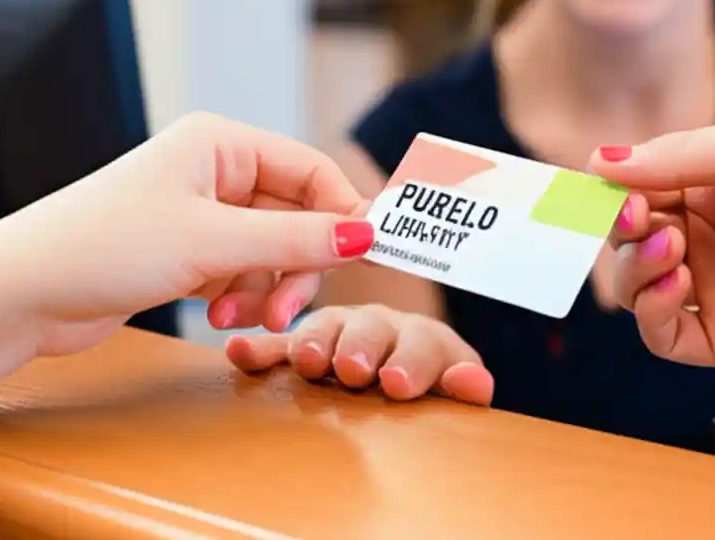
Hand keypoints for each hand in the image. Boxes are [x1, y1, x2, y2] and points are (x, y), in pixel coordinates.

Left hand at [0, 112, 373, 356]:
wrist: (21, 293)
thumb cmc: (101, 246)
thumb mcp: (211, 243)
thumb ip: (295, 241)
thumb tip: (366, 233)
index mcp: (222, 144)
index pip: (312, 171)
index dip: (344, 212)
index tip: (369, 255)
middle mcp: (214, 171)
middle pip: (296, 216)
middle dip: (297, 265)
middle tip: (288, 307)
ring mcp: (200, 213)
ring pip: (271, 251)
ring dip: (265, 288)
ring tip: (237, 316)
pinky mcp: (185, 250)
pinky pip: (242, 272)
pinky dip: (240, 296)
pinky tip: (215, 315)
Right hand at [225, 305, 494, 405]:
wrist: (401, 379)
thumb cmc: (430, 386)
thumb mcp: (451, 385)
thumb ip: (464, 385)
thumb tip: (475, 383)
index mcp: (422, 338)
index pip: (422, 343)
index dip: (412, 361)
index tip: (398, 382)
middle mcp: (379, 328)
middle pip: (370, 331)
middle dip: (361, 349)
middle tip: (354, 371)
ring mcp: (338, 334)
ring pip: (324, 330)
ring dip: (314, 343)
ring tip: (307, 361)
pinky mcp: (300, 347)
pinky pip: (276, 345)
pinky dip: (259, 349)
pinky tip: (240, 351)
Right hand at [592, 119, 714, 366]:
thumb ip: (671, 158)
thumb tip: (597, 162)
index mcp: (706, 187)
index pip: (632, 193)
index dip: (609, 194)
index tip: (598, 190)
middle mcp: (705, 238)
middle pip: (624, 244)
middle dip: (619, 231)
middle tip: (638, 217)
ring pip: (636, 291)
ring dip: (634, 269)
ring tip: (668, 247)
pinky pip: (667, 337)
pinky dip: (654, 314)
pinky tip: (677, 284)